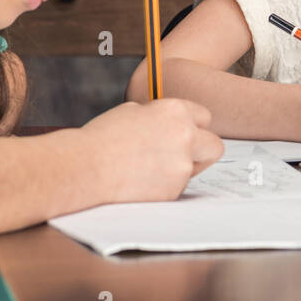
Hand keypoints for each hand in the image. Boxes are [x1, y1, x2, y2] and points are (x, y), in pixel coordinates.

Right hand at [82, 98, 223, 202]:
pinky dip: (165, 185)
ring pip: (196, 169)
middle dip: (202, 151)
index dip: (194, 126)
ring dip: (181, 169)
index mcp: (175, 111)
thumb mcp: (133, 112)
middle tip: (184, 155)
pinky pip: (178, 187)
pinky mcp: (174, 190)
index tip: (185, 133)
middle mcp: (185, 135)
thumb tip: (169, 124)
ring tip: (150, 168)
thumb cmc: (102, 138)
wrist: (86, 167)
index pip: (204, 117)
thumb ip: (159, 117)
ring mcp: (182, 165)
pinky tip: (141, 180)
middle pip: (215, 145)